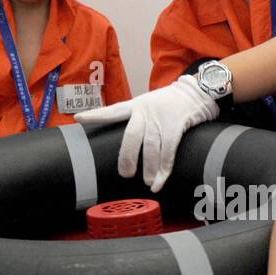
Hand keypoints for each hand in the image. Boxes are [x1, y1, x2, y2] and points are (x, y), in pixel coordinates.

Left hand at [74, 74, 216, 191]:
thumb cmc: (170, 103)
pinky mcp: (177, 125)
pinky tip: (160, 181)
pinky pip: (169, 151)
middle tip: (126, 175)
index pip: (113, 111)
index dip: (96, 115)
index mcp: (136, 106)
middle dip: (127, 158)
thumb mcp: (149, 104)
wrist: (196, 92)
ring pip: (151, 148)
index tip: (79, 118)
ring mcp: (161, 118)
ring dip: (149, 168)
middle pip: (131, 136)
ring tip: (146, 183)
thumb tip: (127, 146)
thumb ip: (137, 120)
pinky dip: (164, 169)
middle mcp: (146, 111)